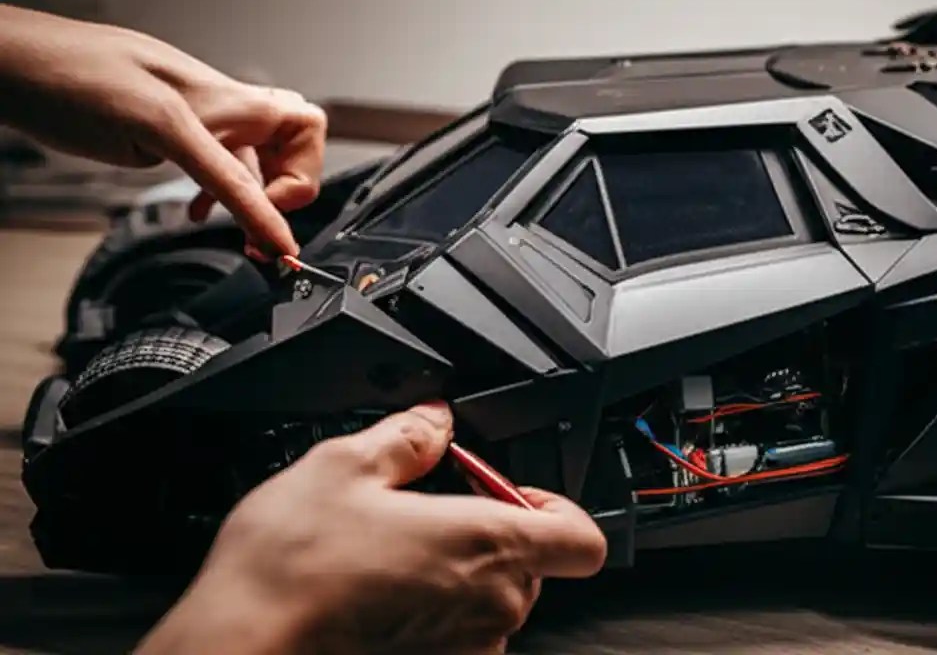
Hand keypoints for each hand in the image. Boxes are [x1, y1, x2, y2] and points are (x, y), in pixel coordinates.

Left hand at [0, 4, 324, 258]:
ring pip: (256, 154)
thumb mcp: (159, 130)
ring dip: (256, 193)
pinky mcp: (168, 126)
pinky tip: (197, 207)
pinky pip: (217, 157)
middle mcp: (217, 105)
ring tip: (241, 232)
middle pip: (293, 139)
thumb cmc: (70, 79)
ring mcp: (195, 115)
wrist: (14, 62)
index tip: (277, 229)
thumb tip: (270, 225)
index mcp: (225, 101)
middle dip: (290, 186)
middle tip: (265, 223)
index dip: (301, 186)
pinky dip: (221, 187)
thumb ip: (224, 178)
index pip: (304, 134)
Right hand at [135, 403, 606, 654]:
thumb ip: (408, 437)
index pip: (584, 539)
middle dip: (488, 534)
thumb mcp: (343, 466)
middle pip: (531, 566)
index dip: (558, 507)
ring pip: (489, 606)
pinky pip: (455, 640)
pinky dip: (429, 617)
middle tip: (425, 513)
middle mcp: (492, 608)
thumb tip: (433, 420)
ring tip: (386, 558)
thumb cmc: (290, 571)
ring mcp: (466, 652)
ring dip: (455, 579)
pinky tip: (374, 597)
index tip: (509, 491)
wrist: (239, 649)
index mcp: (489, 545)